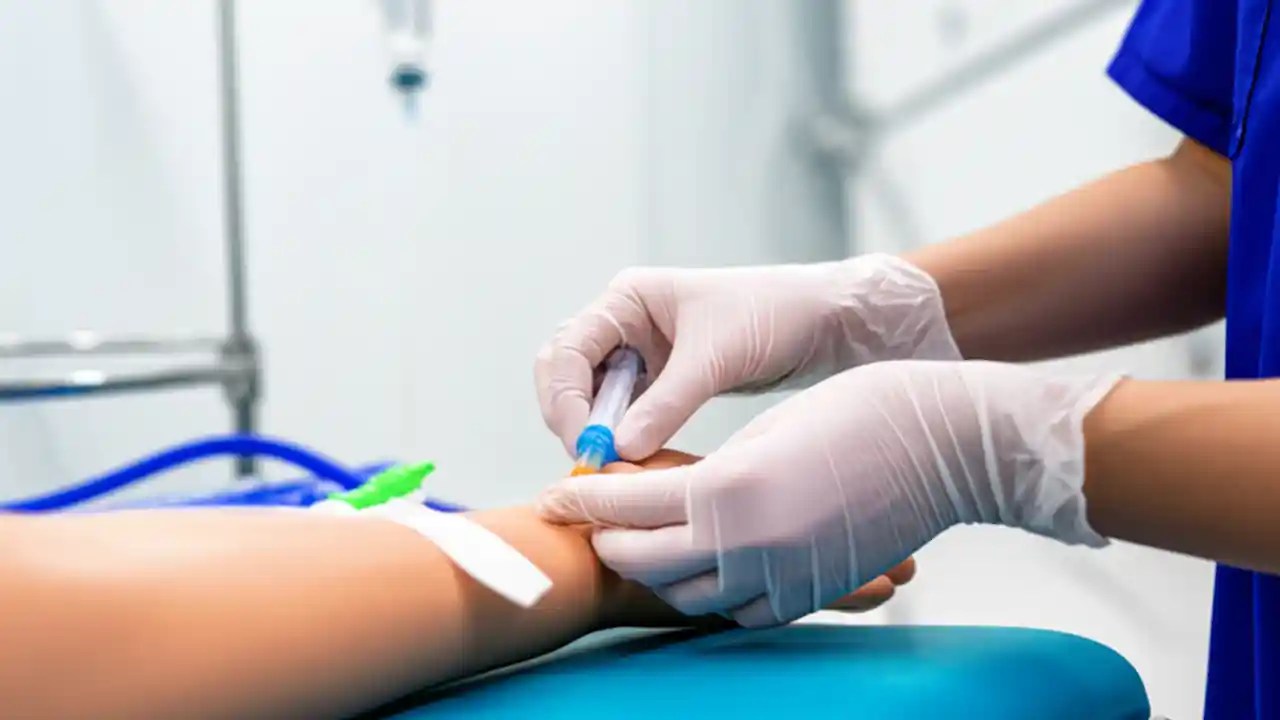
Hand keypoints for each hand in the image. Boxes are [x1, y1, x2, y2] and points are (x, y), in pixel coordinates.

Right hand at [535, 255, 959, 458]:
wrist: (826, 321)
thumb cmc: (775, 315)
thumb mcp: (716, 358)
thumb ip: (666, 404)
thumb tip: (619, 451)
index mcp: (628, 297)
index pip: (568, 349)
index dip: (567, 400)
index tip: (587, 445)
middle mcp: (624, 321)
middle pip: (565, 373)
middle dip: (570, 418)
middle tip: (591, 464)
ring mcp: (639, 352)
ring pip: (590, 397)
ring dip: (594, 432)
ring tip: (614, 470)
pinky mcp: (660, 381)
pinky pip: (622, 412)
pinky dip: (620, 438)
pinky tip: (634, 464)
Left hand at [540, 360, 1118, 626]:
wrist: (944, 447)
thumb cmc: (858, 414)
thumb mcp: (766, 430)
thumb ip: (710, 469)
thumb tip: (670, 490)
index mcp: (728, 488)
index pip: (626, 502)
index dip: (581, 501)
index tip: (550, 499)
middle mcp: (745, 543)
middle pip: (643, 558)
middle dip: (608, 541)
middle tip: (590, 524)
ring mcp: (779, 578)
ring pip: (686, 594)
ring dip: (655, 569)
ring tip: (641, 544)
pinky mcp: (808, 596)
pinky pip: (738, 611)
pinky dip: (710, 592)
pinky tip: (704, 567)